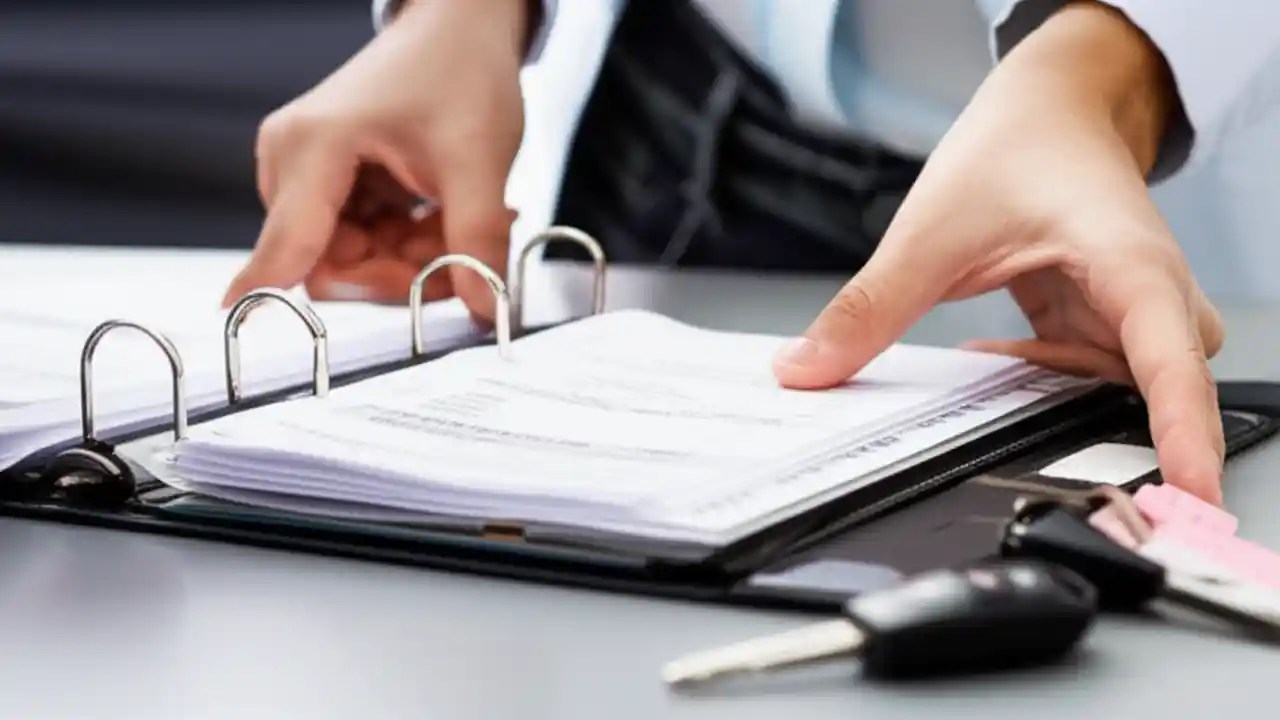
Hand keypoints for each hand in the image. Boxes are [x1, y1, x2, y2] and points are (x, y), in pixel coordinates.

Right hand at [223, 0, 529, 318]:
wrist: (461, 27)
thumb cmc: (460, 71)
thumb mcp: (479, 161)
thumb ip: (478, 241)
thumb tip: (486, 310)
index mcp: (314, 147)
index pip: (285, 245)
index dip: (266, 295)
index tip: (243, 331)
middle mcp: (295, 161)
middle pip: (331, 266)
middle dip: (403, 273)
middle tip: (466, 252)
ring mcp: (310, 173)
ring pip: (354, 260)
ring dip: (415, 257)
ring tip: (467, 217)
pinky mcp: (331, 182)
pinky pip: (365, 242)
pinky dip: (411, 241)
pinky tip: (447, 210)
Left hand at [772, 2, 1226, 502]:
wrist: (1049, 106)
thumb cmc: (1019, 145)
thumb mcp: (930, 232)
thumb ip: (871, 308)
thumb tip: (805, 369)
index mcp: (1131, 268)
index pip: (1171, 368)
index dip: (1183, 439)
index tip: (1189, 498)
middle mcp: (1149, 295)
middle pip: (1146, 393)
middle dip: (1089, 421)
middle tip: (1024, 440)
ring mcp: (1132, 312)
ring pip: (1110, 388)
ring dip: (1046, 390)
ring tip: (989, 360)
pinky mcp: (1106, 321)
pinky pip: (1083, 374)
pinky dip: (1037, 378)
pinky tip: (992, 362)